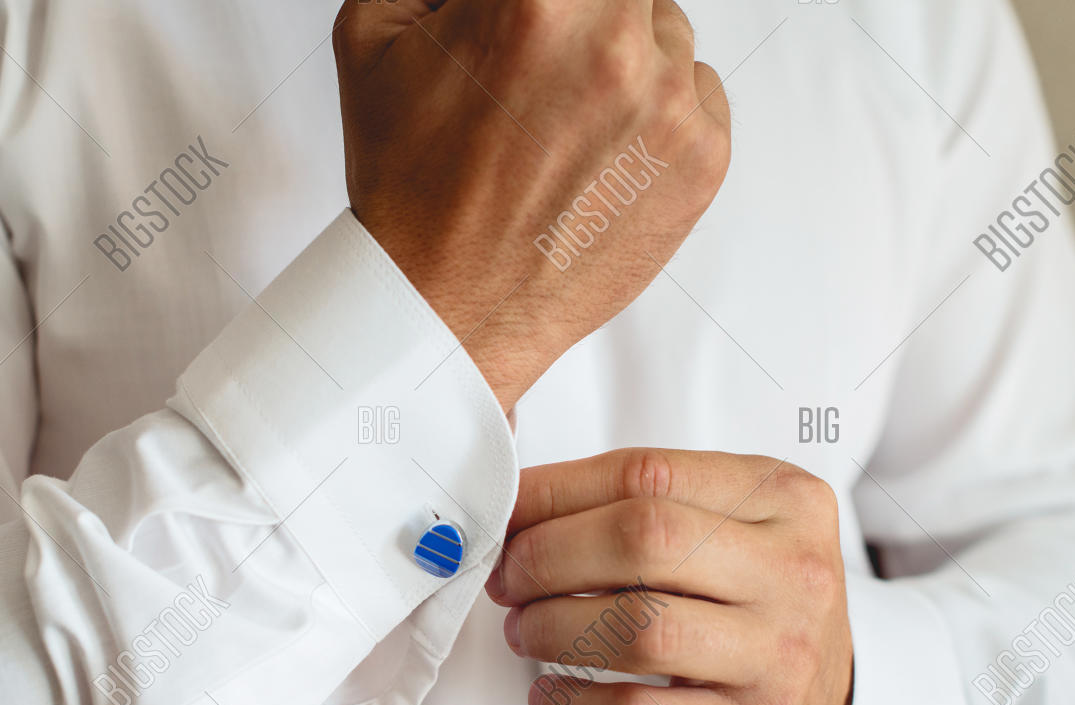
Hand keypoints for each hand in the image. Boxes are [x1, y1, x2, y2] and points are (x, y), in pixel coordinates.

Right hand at [334, 0, 731, 410]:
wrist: (445, 305)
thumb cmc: (413, 190)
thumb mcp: (371, 38)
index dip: (538, 7)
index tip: (534, 24)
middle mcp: (612, 45)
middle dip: (584, 13)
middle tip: (540, 64)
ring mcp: (668, 103)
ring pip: (667, 30)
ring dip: (625, 56)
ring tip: (565, 119)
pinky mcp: (703, 158)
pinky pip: (702, 94)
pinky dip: (661, 112)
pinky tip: (602, 153)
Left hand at [486, 449, 854, 704]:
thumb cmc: (758, 605)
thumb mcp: (731, 529)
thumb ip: (644, 505)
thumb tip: (520, 510)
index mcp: (784, 499)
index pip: (647, 473)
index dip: (556, 492)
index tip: (507, 514)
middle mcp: (793, 572)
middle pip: (643, 539)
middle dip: (550, 557)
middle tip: (511, 580)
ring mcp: (778, 655)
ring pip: (639, 630)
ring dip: (554, 629)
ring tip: (527, 633)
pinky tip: (549, 697)